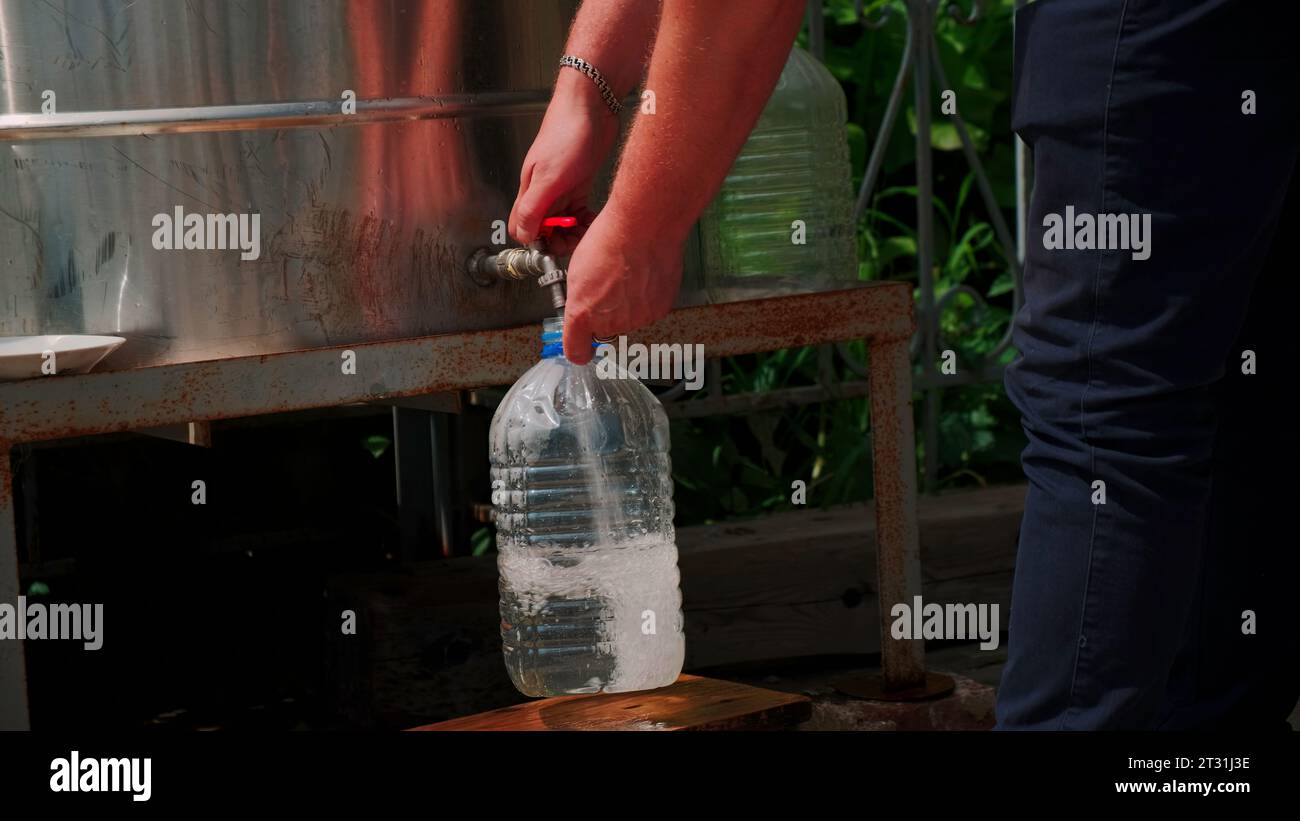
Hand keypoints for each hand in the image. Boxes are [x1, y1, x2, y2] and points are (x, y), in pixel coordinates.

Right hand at [509, 74, 620, 255]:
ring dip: (574, 231)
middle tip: (577, 238)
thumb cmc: (569, 131)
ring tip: (588, 229)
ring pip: (562, 222)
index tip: (555, 243)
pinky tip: (593, 217)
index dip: (537, 241)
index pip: (523, 228)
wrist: (592, 104)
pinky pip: (578, 211)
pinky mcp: (579, 182)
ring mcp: (561, 186)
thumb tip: (523, 234)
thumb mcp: (549, 176)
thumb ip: (533, 207)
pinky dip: (585, 219)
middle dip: (560, 239)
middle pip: (545, 229)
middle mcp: (543, 191)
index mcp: (530, 190)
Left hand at [561, 206, 685, 364]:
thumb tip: (584, 308)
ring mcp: (636, 319)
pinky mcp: (658, 311)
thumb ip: (580, 299)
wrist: (645, 228)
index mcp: (583, 314)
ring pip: (629, 319)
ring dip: (628, 304)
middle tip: (610, 284)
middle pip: (607, 329)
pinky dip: (647, 297)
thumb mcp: (578, 270)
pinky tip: (645, 275)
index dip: (579, 351)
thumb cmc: (610, 240)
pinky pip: (649, 310)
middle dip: (607, 312)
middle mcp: (610, 323)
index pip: (577, 351)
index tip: (581, 349)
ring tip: (629, 274)